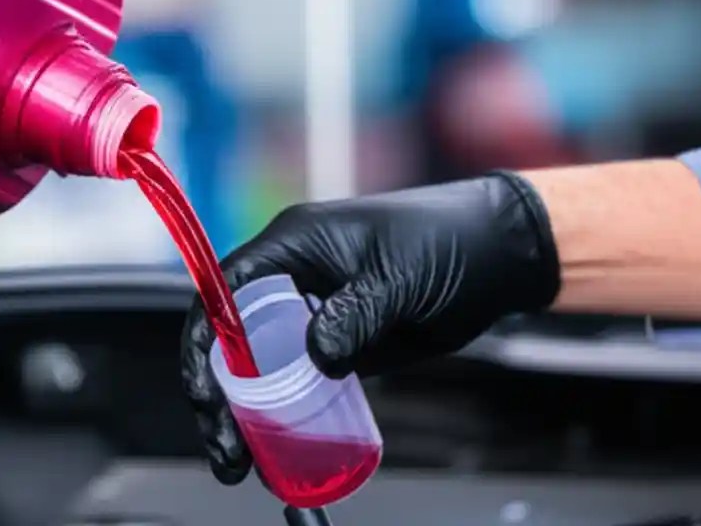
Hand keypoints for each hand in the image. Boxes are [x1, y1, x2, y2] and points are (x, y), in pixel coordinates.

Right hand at [181, 172, 560, 483]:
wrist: (496, 255)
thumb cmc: (446, 239)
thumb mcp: (396, 278)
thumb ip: (354, 314)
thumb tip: (318, 358)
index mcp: (291, 246)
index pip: (223, 290)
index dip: (203, 339)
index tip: (204, 389)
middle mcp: (291, 280)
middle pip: (231, 338)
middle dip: (217, 394)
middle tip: (224, 444)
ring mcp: (312, 314)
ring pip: (258, 367)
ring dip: (244, 414)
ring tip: (238, 461)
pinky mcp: (339, 343)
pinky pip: (297, 382)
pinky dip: (282, 416)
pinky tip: (277, 452)